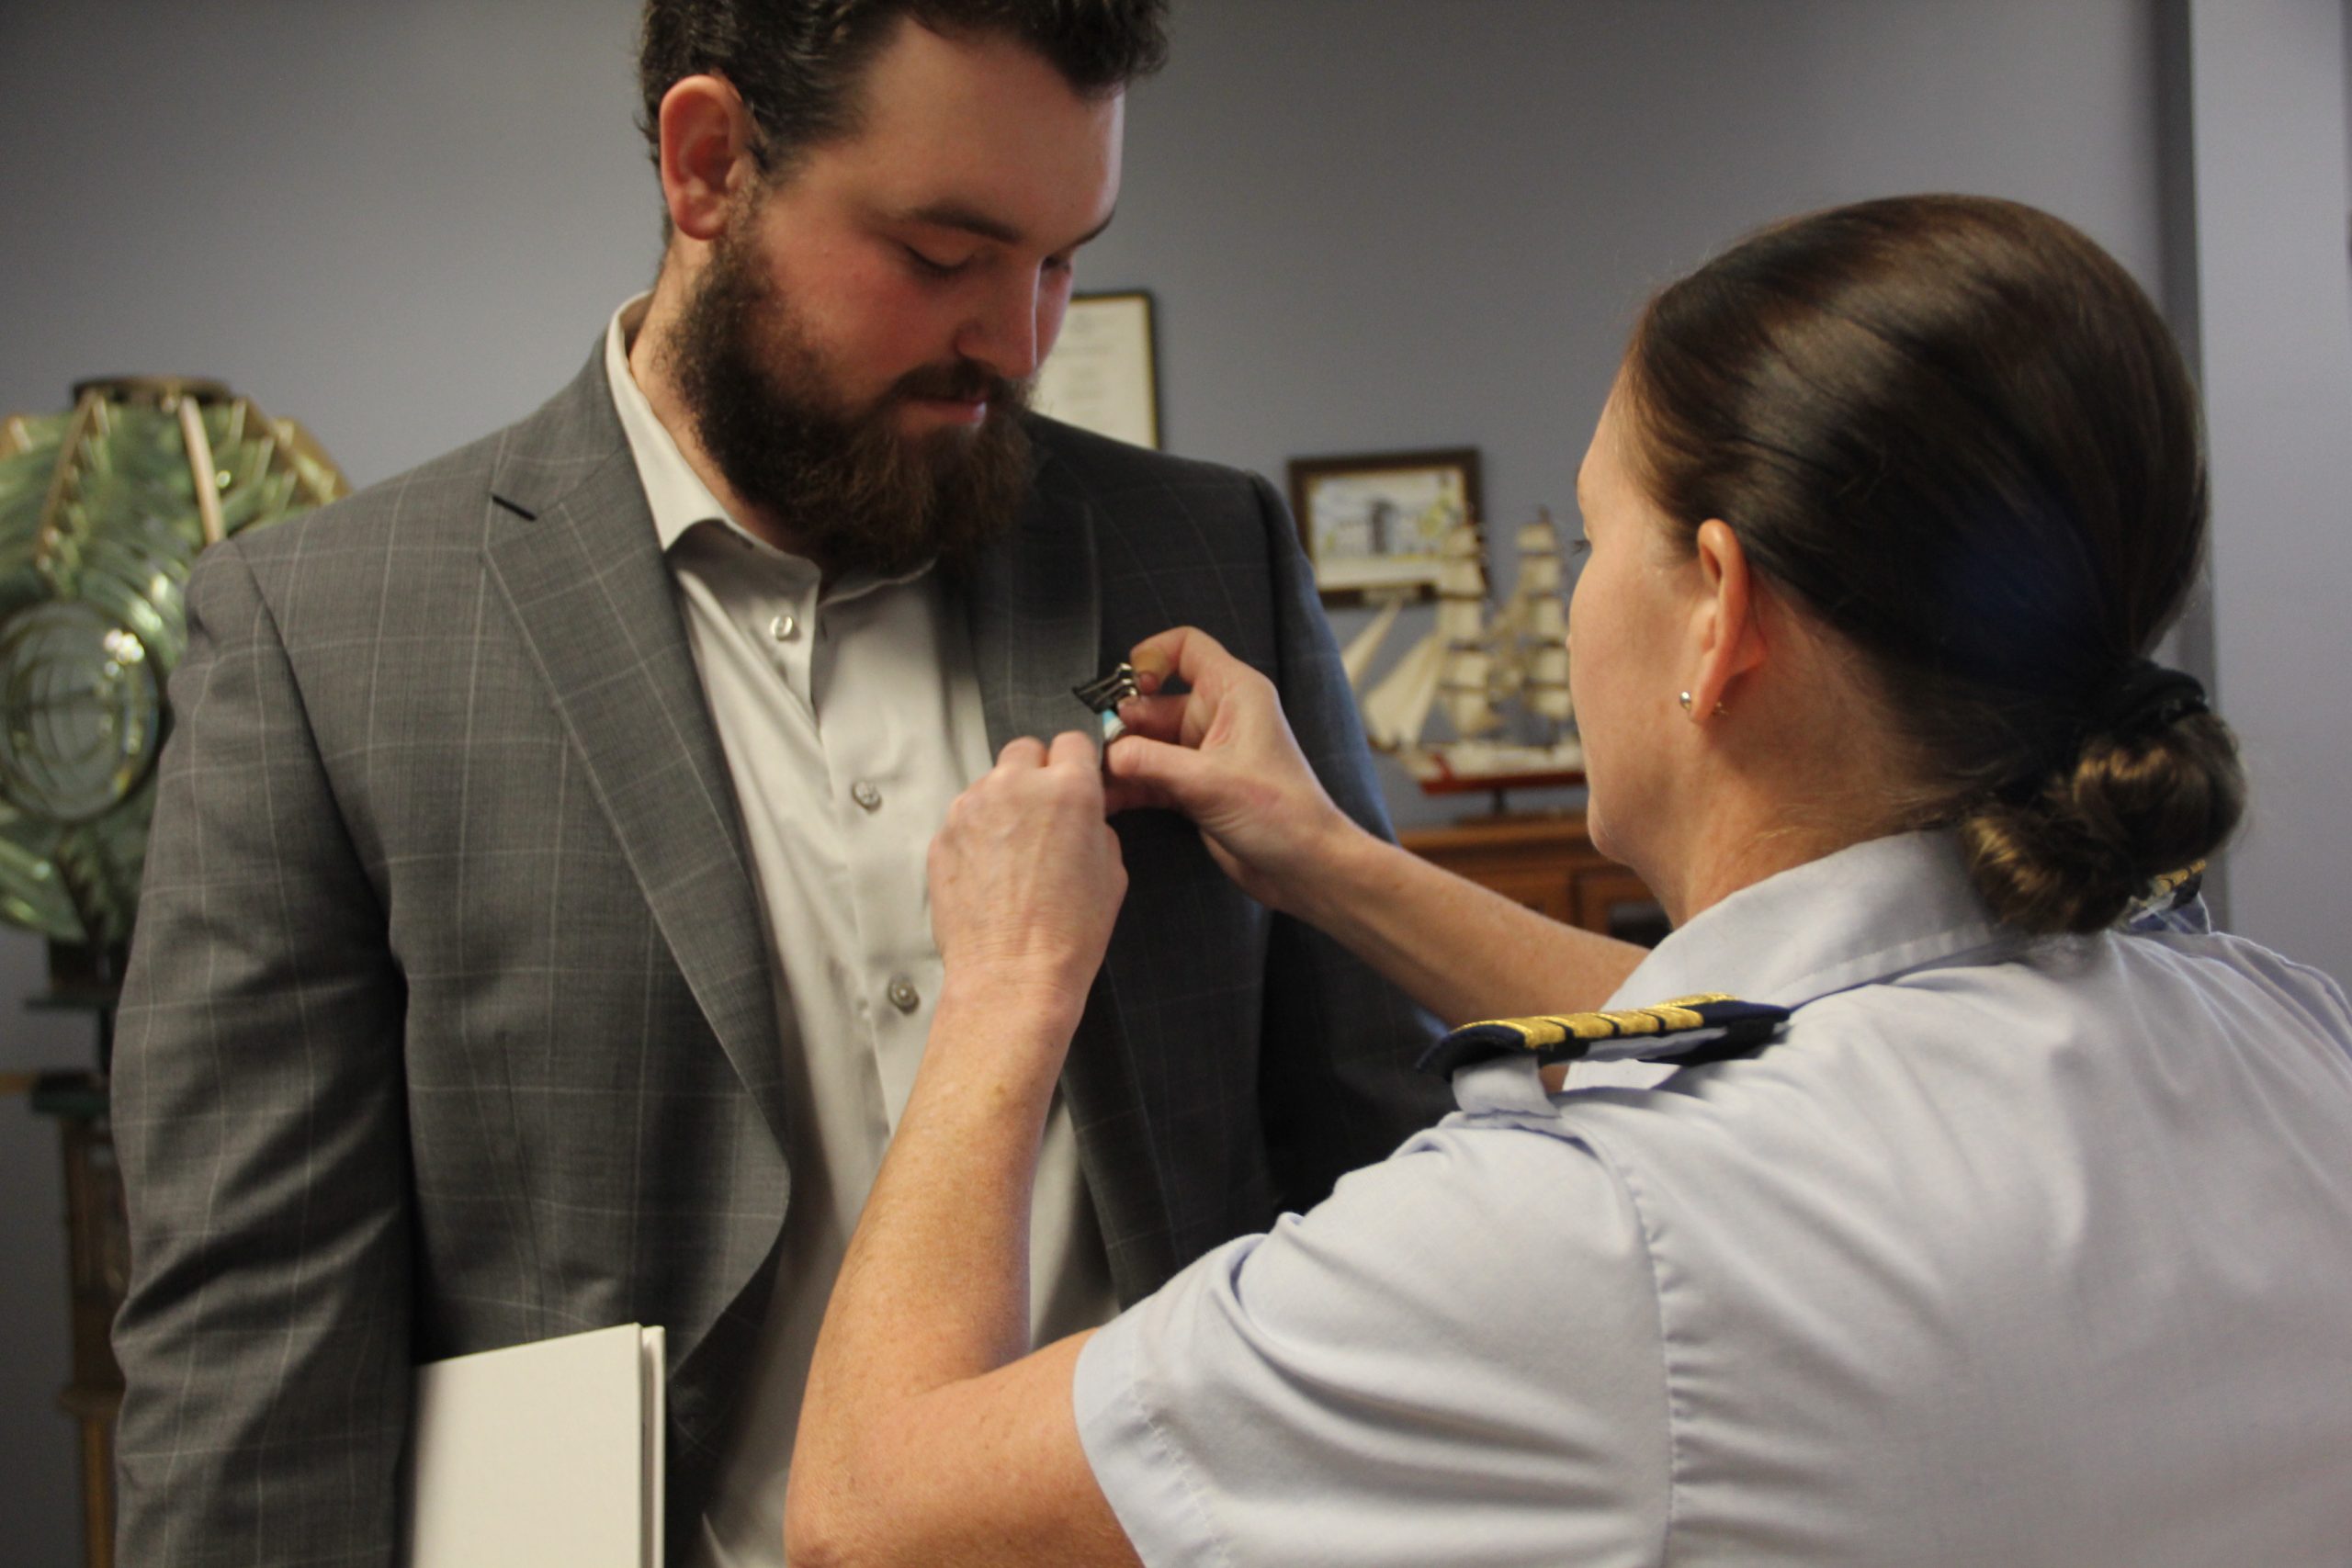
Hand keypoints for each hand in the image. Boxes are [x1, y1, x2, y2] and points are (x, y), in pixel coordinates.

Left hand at [929, 731, 1128, 1030]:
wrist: (1012, 976)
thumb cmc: (1065, 935)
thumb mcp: (1112, 874)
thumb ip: (1096, 827)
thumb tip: (1083, 819)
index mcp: (1069, 789)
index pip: (1072, 741)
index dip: (1076, 764)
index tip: (1075, 781)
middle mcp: (1016, 787)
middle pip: (1025, 751)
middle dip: (1036, 775)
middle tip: (1044, 815)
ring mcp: (971, 808)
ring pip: (991, 783)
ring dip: (1004, 804)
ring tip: (1015, 854)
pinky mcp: (942, 835)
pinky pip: (965, 818)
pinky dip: (977, 834)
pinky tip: (991, 872)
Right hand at [1103, 625, 1366, 914]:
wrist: (1305, 867)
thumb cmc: (1283, 815)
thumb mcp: (1209, 782)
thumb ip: (1151, 762)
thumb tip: (1107, 753)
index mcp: (1234, 693)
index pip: (1187, 647)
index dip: (1152, 656)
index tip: (1127, 684)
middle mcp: (1219, 717)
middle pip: (1155, 702)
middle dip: (1123, 724)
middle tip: (1095, 749)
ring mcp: (1206, 753)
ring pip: (1149, 742)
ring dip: (1121, 759)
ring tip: (1093, 778)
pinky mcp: (1197, 786)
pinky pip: (1153, 774)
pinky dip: (1131, 784)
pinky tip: (1107, 798)